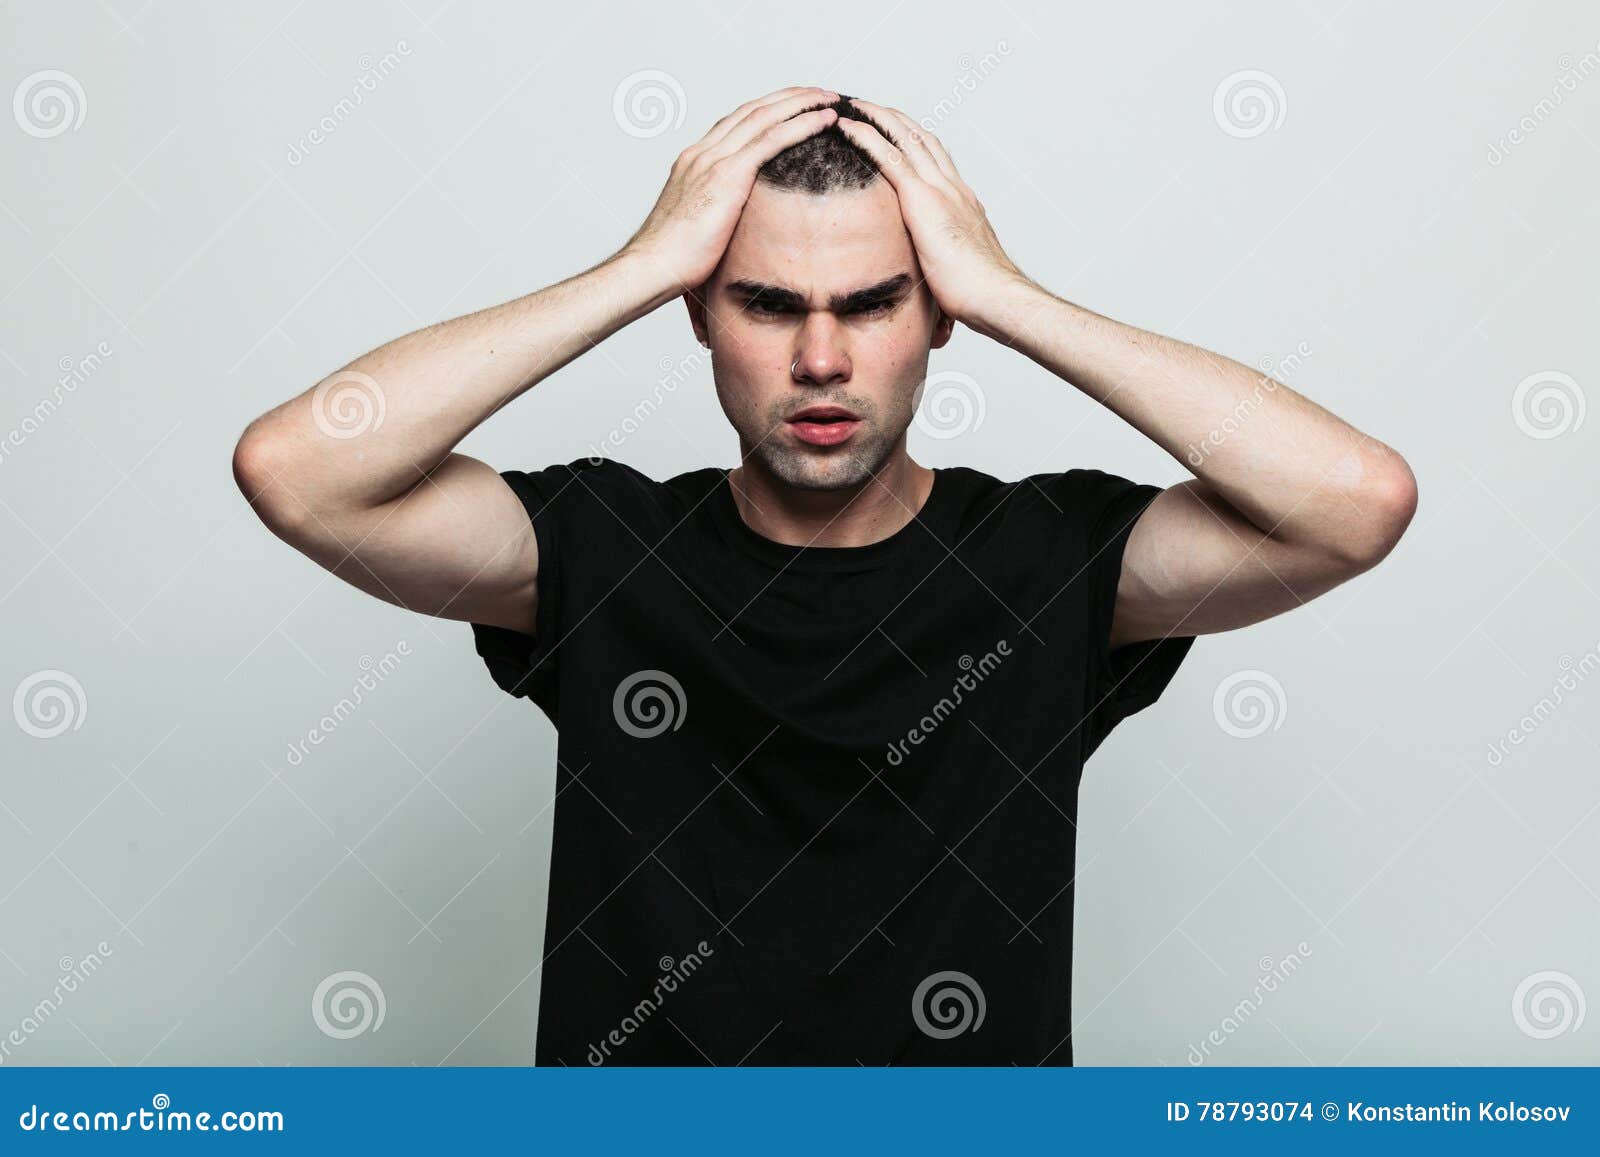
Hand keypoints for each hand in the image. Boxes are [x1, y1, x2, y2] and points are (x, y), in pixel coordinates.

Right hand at [621, 86, 840, 289]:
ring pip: (765, 116)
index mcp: (693, 162)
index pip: (734, 123)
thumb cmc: (670, 261)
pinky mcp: (727, 176)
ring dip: (801, 103)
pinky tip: (825, 119)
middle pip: (752, 110)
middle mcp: (702, 153)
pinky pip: (772, 140)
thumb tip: (732, 230)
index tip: (791, 107)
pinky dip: (802, 124)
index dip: (765, 111)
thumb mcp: (695, 228)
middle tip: (817, 93)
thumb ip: (714, 215)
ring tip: (830, 99)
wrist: (652, 267)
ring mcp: (713, 160)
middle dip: (787, 98)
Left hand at [834, 100, 1030, 332]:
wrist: (994, 296)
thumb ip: (945, 259)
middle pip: (921, 138)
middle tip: (869, 106)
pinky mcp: (923, 200)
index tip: (896, 129)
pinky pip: (889, 157)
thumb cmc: (980, 294)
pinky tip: (847, 127)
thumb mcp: (959, 267)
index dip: (915, 140)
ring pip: (905, 138)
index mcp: (963, 201)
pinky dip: (867, 137)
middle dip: (894, 119)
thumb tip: (935, 274)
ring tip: (853, 106)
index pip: (937, 159)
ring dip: (877, 117)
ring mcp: (940, 190)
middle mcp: (954, 188)